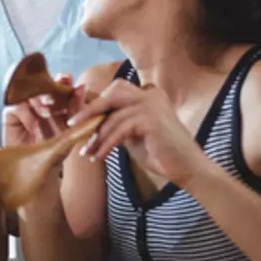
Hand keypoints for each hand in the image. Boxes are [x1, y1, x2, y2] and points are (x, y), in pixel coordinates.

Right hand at [1, 74, 86, 147]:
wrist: (37, 170)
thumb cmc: (56, 151)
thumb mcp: (71, 130)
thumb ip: (77, 109)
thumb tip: (83, 86)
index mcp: (58, 103)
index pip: (60, 85)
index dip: (63, 81)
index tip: (68, 81)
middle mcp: (41, 102)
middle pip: (42, 84)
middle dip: (48, 87)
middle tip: (54, 97)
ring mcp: (26, 107)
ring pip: (29, 92)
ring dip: (38, 100)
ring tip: (46, 114)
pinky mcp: (11, 114)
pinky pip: (17, 106)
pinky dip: (27, 114)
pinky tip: (34, 125)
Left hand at [67, 80, 208, 186]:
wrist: (187, 169)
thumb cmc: (159, 153)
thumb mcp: (131, 133)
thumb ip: (115, 121)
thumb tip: (87, 119)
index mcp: (147, 93)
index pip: (114, 90)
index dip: (94, 102)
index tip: (77, 118)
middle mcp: (151, 94)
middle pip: (111, 94)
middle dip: (90, 110)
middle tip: (73, 125)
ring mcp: (152, 105)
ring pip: (113, 115)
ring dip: (97, 136)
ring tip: (87, 151)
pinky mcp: (151, 119)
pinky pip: (120, 129)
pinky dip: (107, 144)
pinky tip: (99, 156)